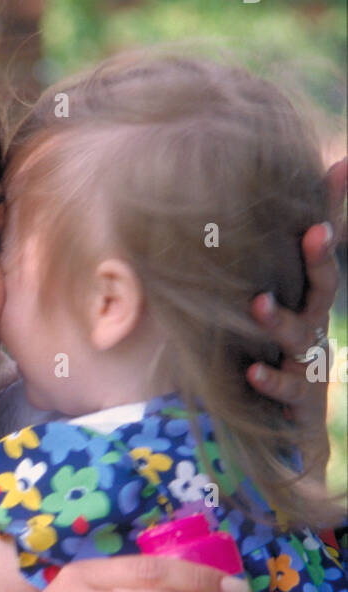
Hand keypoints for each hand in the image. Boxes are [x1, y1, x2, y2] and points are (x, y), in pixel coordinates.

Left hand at [246, 156, 345, 448]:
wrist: (294, 423)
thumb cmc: (281, 351)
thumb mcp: (282, 304)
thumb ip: (277, 264)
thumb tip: (275, 207)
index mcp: (310, 297)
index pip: (324, 246)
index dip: (334, 206)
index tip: (339, 168)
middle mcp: (314, 324)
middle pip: (324, 286)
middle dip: (321, 259)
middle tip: (314, 232)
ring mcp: (307, 361)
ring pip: (298, 336)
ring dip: (279, 319)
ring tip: (257, 305)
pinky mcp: (296, 399)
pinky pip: (284, 388)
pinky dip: (270, 380)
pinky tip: (252, 371)